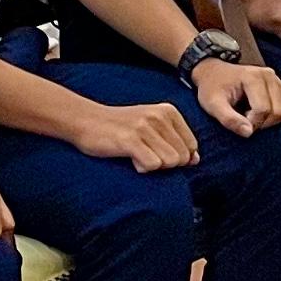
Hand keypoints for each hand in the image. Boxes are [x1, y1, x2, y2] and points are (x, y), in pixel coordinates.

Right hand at [69, 99, 201, 171]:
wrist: (85, 120)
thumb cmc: (120, 128)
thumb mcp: (152, 127)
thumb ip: (175, 141)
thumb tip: (195, 160)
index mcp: (169, 112)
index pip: (191, 147)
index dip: (177, 158)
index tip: (156, 152)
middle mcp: (159, 116)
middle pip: (182, 158)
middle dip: (165, 164)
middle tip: (144, 155)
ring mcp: (145, 127)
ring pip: (169, 162)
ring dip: (152, 166)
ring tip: (136, 155)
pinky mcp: (130, 139)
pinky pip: (152, 165)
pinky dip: (142, 168)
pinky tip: (130, 159)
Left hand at [188, 59, 280, 135]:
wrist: (214, 72)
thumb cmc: (211, 88)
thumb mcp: (212, 104)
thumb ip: (229, 119)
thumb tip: (249, 133)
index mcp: (253, 77)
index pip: (263, 110)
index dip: (252, 124)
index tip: (240, 124)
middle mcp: (270, 75)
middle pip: (280, 111)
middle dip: (264, 123)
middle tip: (247, 121)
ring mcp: (278, 79)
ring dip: (276, 119)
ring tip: (257, 116)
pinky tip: (269, 112)